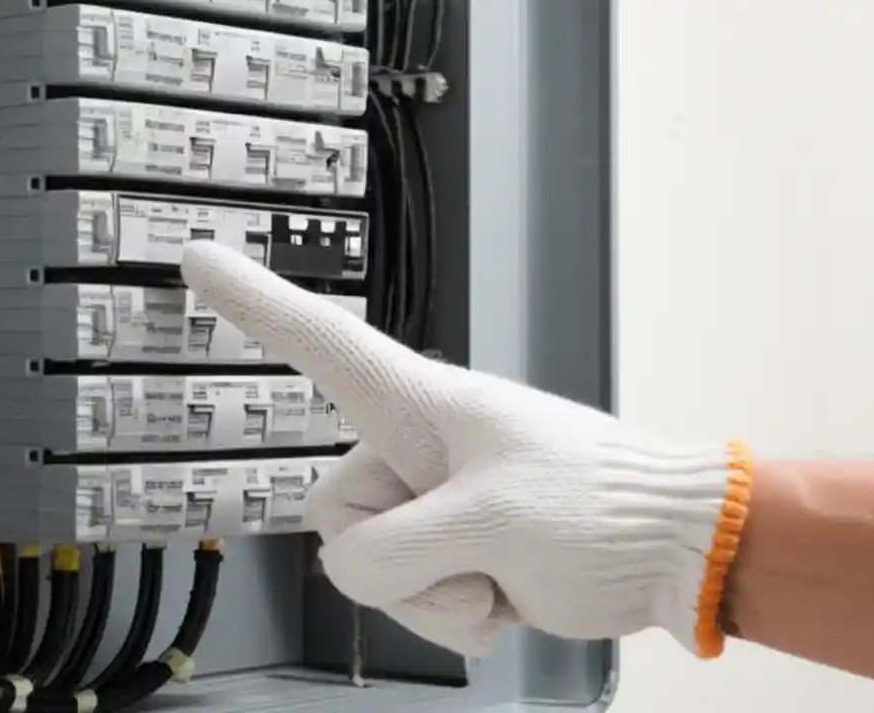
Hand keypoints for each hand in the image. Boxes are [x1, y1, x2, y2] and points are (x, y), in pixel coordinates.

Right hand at [180, 241, 752, 658]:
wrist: (674, 552)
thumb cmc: (602, 508)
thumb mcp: (486, 525)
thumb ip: (391, 548)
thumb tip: (354, 565)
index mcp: (424, 406)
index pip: (322, 343)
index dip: (256, 304)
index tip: (199, 261)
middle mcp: (418, 448)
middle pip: (338, 513)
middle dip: (401, 560)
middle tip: (477, 553)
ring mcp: (435, 503)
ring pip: (373, 568)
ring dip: (438, 593)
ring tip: (506, 573)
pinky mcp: (453, 548)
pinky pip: (409, 596)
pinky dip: (458, 612)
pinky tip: (507, 592)